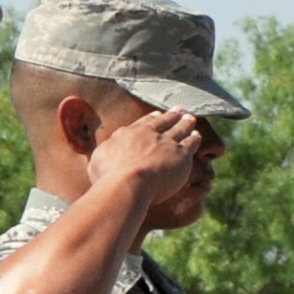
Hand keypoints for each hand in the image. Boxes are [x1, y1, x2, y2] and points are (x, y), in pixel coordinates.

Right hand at [87, 105, 211, 207]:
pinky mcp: (180, 154)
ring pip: (179, 128)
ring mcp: (166, 142)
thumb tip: (98, 157)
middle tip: (178, 110)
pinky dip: (194, 138)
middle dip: (171, 115)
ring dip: (186, 122)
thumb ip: (101, 156)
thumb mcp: (96, 163)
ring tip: (190, 118)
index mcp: (127, 134)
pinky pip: (190, 142)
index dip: (150, 119)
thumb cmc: (108, 177)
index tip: (156, 115)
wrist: (128, 183)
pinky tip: (197, 136)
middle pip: (162, 121)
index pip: (141, 124)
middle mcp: (148, 134)